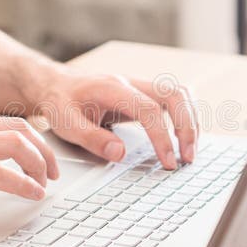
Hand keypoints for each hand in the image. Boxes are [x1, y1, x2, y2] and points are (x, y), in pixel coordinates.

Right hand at [0, 108, 58, 224]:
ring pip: (16, 144)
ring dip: (39, 166)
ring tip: (45, 185)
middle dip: (44, 151)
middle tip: (52, 172)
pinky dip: (24, 185)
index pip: (4, 121)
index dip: (31, 139)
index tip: (40, 157)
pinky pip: (1, 174)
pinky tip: (32, 196)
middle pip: (19, 128)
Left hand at [31, 68, 198, 169]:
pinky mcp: (143, 96)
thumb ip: (92, 138)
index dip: (162, 136)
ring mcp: (139, 88)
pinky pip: (173, 101)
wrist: (55, 85)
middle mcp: (131, 84)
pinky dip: (184, 119)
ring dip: (190, 121)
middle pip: (175, 94)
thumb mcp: (66, 123)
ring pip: (179, 94)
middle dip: (187, 126)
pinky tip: (182, 140)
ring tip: (190, 152)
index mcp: (113, 89)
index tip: (167, 162)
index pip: (149, 109)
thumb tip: (120, 154)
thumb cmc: (59, 102)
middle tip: (188, 157)